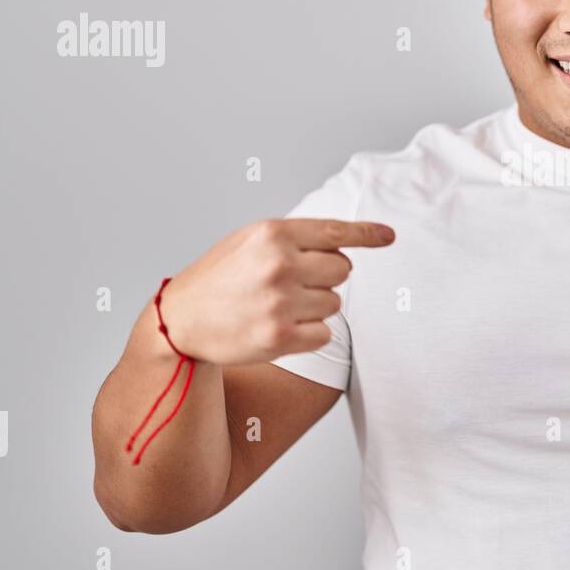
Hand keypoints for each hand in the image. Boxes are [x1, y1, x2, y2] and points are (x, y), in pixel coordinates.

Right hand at [158, 218, 395, 365]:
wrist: (180, 321)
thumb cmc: (220, 277)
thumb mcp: (250, 241)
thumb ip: (295, 238)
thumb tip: (347, 247)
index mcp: (272, 234)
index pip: (335, 232)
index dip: (367, 234)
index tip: (389, 236)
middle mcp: (279, 265)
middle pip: (343, 270)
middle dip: (327, 277)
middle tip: (295, 283)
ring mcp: (281, 302)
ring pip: (335, 303)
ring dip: (315, 306)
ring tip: (278, 305)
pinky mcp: (281, 337)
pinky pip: (325, 333)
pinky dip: (310, 333)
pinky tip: (280, 327)